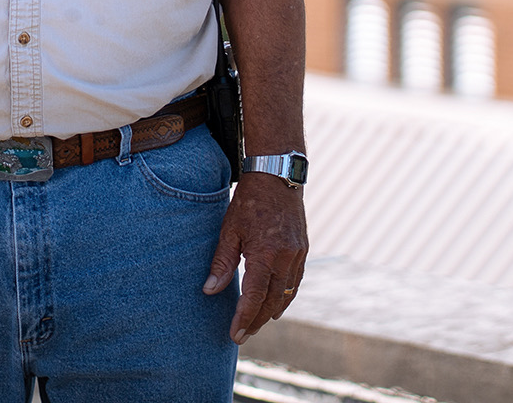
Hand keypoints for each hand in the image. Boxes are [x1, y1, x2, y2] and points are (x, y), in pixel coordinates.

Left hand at [202, 172, 308, 343]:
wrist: (277, 177)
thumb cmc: (249, 202)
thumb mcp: (229, 230)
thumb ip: (221, 263)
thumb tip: (210, 291)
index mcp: (265, 254)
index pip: (254, 297)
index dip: (244, 318)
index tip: (235, 334)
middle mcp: (285, 258)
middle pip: (272, 302)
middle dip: (257, 321)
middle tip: (243, 335)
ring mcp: (297, 255)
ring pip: (286, 294)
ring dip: (271, 312)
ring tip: (256, 323)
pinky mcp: (303, 250)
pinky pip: (295, 282)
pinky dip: (285, 297)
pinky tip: (276, 304)